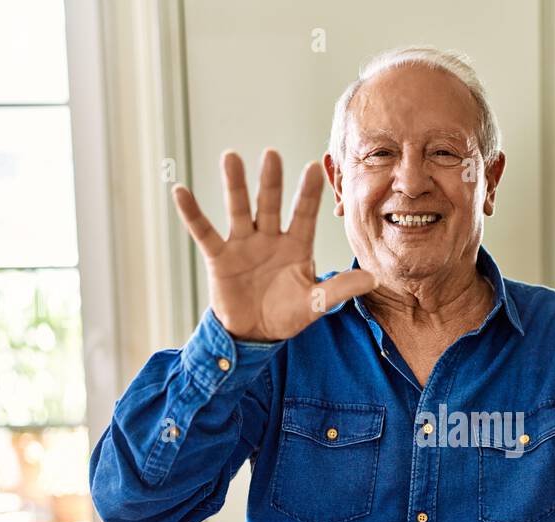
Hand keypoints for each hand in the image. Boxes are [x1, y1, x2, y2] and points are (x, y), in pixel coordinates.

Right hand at [172, 149, 376, 341]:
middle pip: (270, 204)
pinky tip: (181, 192)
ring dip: (234, 185)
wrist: (255, 333)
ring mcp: (243, 245)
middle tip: (272, 154)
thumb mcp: (315, 304)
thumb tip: (373, 280)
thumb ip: (339, 290)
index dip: (308, 193)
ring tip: (230, 157)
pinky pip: (204, 232)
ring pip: (239, 209)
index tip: (315, 167)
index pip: (303, 215)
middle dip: (271, 181)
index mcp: (296, 246)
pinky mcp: (220, 257)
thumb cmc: (287, 315)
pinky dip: (192, 213)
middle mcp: (270, 238)